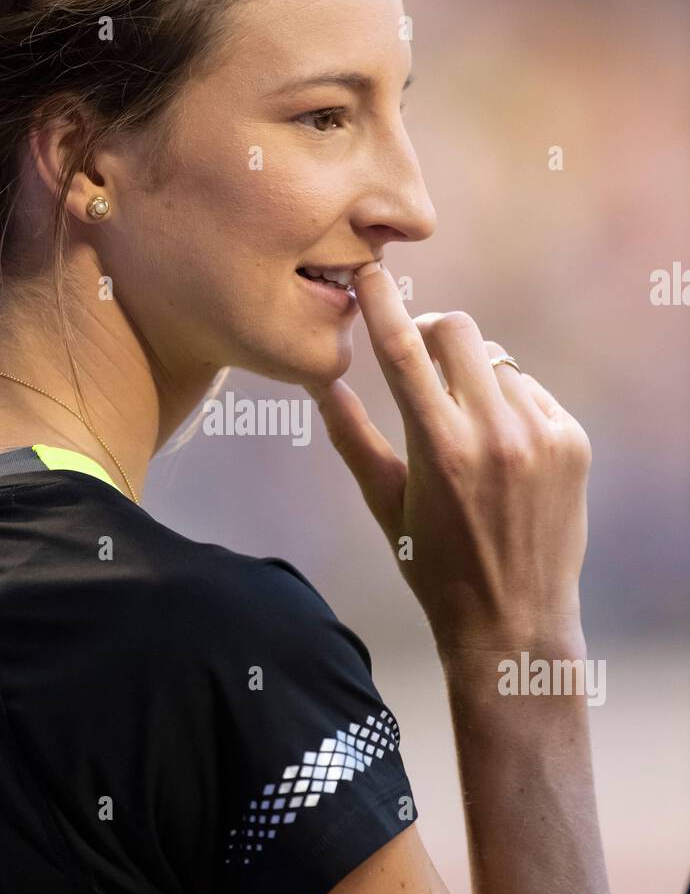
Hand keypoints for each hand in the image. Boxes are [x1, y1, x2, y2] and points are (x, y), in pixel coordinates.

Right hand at [309, 263, 591, 654]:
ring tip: (464, 430)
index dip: (381, 302)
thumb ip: (350, 436)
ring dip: (471, 377)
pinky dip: (509, 405)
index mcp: (438, 448)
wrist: (513, 620)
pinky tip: (502, 452)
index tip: (368, 273)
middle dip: (431, 334)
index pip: (402, 350)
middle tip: (418, 361)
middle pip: (458, 330)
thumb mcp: (383, 503)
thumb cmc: (433, 567)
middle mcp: (494, 433)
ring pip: (496, 361)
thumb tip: (320, 380)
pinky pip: (532, 391)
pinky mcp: (573, 441)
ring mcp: (541, 435)